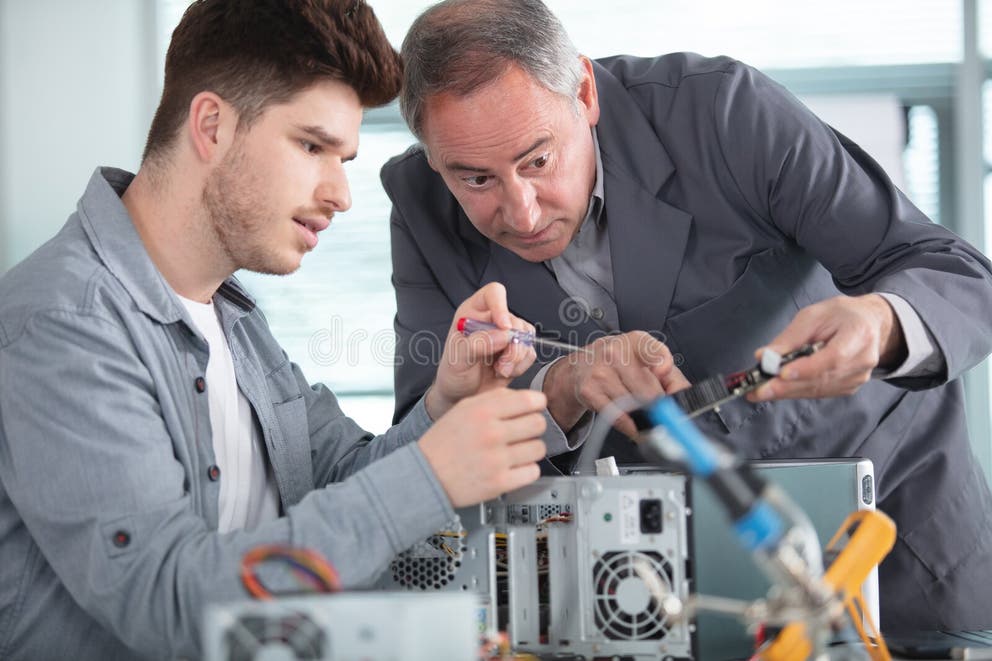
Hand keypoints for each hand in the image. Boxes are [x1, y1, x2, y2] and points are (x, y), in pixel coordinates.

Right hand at [419, 388, 547, 506]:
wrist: (425, 475)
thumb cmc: (444, 442)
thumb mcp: (463, 409)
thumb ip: (495, 399)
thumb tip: (527, 398)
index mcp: (482, 412)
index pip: (530, 400)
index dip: (537, 403)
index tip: (536, 408)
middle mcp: (491, 434)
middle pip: (539, 424)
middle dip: (533, 427)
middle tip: (524, 431)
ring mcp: (496, 460)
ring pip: (538, 448)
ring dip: (531, 449)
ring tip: (517, 450)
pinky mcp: (499, 483)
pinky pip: (532, 472)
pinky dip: (526, 470)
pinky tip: (513, 466)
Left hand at [427, 283, 536, 419]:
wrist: (461, 395)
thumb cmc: (454, 373)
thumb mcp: (457, 359)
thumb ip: (477, 344)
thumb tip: (502, 335)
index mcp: (473, 312)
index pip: (493, 294)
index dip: (501, 306)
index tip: (503, 327)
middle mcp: (492, 320)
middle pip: (515, 320)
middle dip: (511, 345)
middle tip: (500, 363)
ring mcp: (506, 335)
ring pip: (526, 336)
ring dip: (516, 357)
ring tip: (499, 369)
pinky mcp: (517, 351)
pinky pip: (530, 352)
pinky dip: (520, 366)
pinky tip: (504, 372)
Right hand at [543, 331, 689, 437]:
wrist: (583, 365)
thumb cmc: (621, 362)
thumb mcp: (647, 360)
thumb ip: (671, 376)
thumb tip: (684, 399)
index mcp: (636, 341)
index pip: (651, 348)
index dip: (660, 361)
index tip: (663, 372)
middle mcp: (616, 352)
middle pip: (647, 390)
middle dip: (659, 406)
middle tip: (663, 413)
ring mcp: (600, 372)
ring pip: (633, 406)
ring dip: (645, 418)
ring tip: (648, 417)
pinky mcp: (589, 391)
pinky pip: (617, 416)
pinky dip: (630, 426)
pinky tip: (635, 425)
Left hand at [748, 293, 905, 401]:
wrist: (868, 323)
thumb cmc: (840, 315)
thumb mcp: (813, 315)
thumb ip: (790, 337)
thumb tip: (764, 356)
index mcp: (858, 335)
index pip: (833, 357)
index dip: (806, 368)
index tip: (781, 373)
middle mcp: (863, 360)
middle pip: (822, 379)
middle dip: (786, 386)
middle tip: (758, 389)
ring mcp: (858, 377)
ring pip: (818, 390)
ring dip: (787, 392)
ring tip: (759, 392)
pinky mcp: (849, 387)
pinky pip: (819, 393)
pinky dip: (796, 392)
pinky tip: (777, 390)